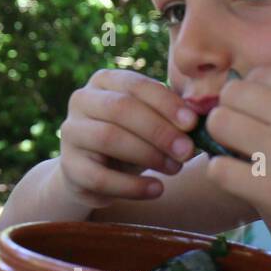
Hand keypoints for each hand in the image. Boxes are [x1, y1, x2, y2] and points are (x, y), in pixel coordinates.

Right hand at [54, 69, 199, 207]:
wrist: (96, 172)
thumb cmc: (133, 138)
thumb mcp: (150, 120)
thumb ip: (171, 114)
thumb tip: (201, 117)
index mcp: (104, 81)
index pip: (136, 84)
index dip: (166, 103)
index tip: (193, 123)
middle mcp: (81, 100)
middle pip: (120, 109)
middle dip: (159, 130)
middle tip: (187, 151)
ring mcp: (71, 133)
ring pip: (109, 138)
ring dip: (148, 154)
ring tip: (175, 169)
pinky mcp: (69, 166)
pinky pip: (100, 177)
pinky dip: (133, 186)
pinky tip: (157, 189)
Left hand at [202, 67, 270, 259]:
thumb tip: (247, 87)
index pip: (257, 74)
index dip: (251, 97)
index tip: (259, 116)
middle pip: (231, 94)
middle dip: (231, 113)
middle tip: (243, 136)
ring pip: (218, 123)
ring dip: (221, 140)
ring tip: (241, 155)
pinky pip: (217, 168)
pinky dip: (222, 173)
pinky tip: (241, 179)